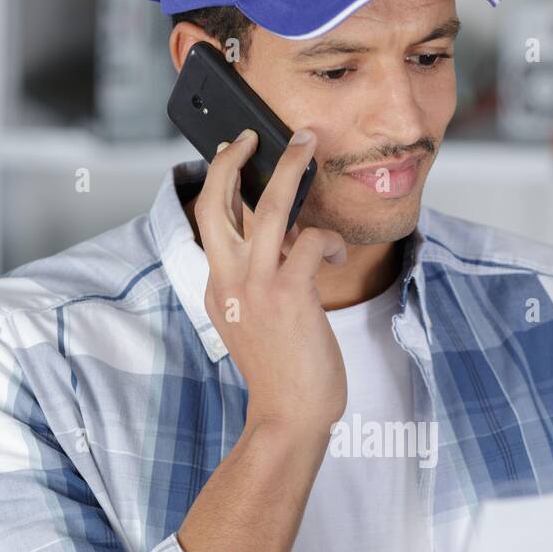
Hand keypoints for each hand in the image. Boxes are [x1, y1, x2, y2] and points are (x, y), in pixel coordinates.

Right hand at [196, 127, 348, 435]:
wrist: (290, 416)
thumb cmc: (284, 375)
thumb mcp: (258, 322)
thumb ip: (262, 279)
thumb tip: (288, 236)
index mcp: (217, 289)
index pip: (210, 224)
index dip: (221, 185)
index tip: (230, 159)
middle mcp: (227, 281)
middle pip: (214, 201)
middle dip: (230, 160)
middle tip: (248, 135)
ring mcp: (255, 285)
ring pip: (265, 206)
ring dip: (289, 167)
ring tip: (307, 142)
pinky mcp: (289, 293)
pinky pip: (311, 241)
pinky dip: (332, 242)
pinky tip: (342, 257)